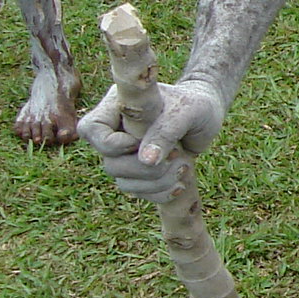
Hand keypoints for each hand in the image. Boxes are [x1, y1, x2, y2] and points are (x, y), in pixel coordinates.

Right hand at [77, 77, 226, 200]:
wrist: (207, 116)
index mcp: (116, 107)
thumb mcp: (185, 111)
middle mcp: (115, 133)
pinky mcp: (140, 173)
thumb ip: (165, 131)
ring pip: (125, 183)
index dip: (114, 144)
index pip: (91, 130)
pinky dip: (162, 193)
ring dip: (158, 182)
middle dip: (145, 167)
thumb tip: (146, 160)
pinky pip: (140, 192)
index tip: (141, 141)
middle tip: (176, 155)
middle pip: (110, 164)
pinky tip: (181, 184)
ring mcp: (126, 155)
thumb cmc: (195, 105)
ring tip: (185, 166)